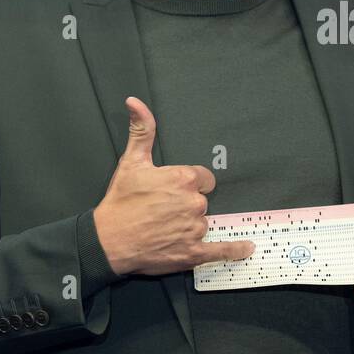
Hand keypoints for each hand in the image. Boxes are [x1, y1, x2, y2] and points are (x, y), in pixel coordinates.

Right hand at [93, 96, 253, 276]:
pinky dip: (234, 250)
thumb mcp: (131, 161)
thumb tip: (135, 102)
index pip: (204, 179)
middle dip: (187, 206)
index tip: (176, 190)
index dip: (191, 184)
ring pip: (203, 223)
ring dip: (190, 227)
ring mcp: (194, 228)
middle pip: (203, 201)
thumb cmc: (120, 201)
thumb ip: (142, 130)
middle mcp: (193, 202)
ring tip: (165, 230)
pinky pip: (221, 250)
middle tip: (164, 212)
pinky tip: (247, 248)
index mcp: (184, 179)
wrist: (107, 240)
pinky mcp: (193, 252)